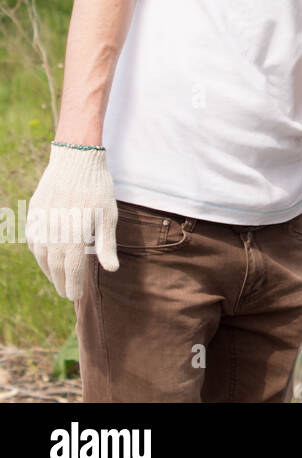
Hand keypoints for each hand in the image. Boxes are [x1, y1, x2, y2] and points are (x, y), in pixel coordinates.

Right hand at [27, 143, 118, 299]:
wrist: (75, 161)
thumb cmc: (97, 188)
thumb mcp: (109, 216)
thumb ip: (107, 244)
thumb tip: (112, 269)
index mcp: (73, 236)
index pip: (71, 270)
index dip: (72, 285)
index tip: (74, 296)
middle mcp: (53, 234)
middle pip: (54, 266)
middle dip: (61, 282)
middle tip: (67, 294)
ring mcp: (40, 225)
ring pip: (41, 256)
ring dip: (49, 270)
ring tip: (58, 280)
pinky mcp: (34, 216)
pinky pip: (34, 242)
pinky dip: (40, 254)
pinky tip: (46, 259)